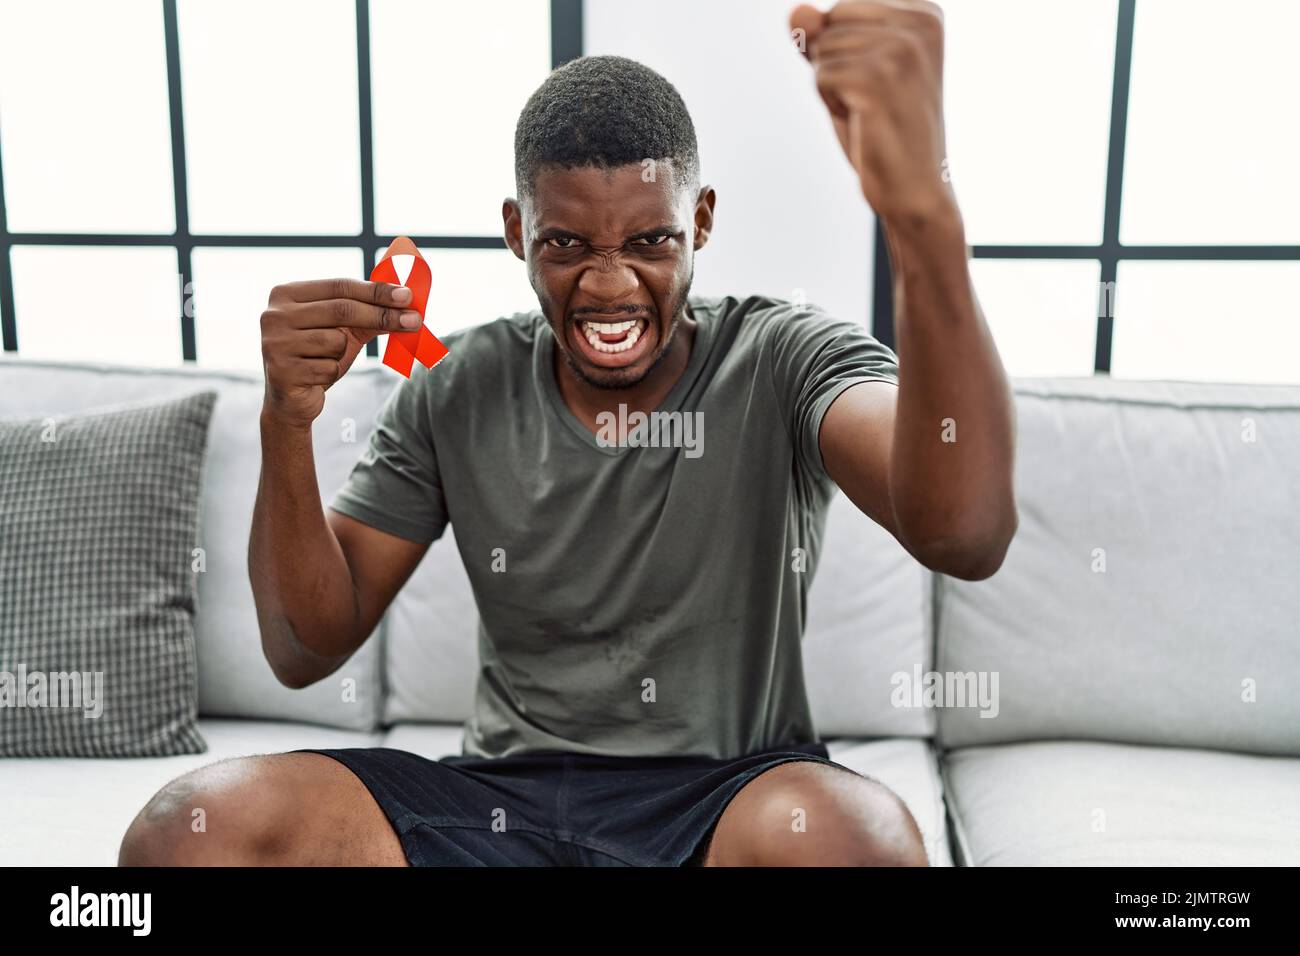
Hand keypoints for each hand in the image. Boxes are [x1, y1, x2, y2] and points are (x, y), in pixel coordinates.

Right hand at [260, 278, 420, 428]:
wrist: (291, 401)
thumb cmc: (319, 357)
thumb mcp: (343, 331)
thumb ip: (369, 314)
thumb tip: (407, 302)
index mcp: (286, 294)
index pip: (340, 286)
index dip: (377, 291)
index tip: (408, 296)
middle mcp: (274, 314)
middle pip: (342, 309)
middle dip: (382, 315)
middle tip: (414, 320)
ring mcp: (274, 341)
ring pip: (336, 340)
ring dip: (342, 353)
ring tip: (325, 359)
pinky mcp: (281, 370)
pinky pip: (328, 367)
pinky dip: (332, 372)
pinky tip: (315, 376)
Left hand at [790, 1, 955, 226]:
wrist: (914, 187)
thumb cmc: (885, 132)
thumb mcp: (854, 72)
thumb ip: (825, 35)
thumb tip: (796, 11)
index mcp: (925, 14)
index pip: (845, 7)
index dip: (845, 51)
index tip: (881, 83)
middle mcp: (921, 23)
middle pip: (832, 20)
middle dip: (836, 64)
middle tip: (872, 100)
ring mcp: (902, 49)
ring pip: (823, 47)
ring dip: (834, 87)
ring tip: (870, 111)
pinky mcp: (878, 77)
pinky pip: (821, 75)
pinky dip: (832, 103)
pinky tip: (864, 121)